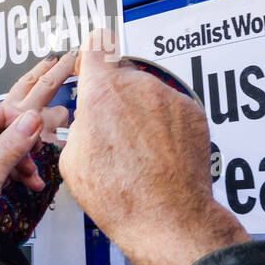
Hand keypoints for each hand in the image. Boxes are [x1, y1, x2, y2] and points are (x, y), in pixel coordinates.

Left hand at [0, 54, 73, 264]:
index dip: (8, 115)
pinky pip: (7, 170)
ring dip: (23, 159)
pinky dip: (21, 174)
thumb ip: (10, 148)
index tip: (29, 126)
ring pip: (5, 150)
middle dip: (19, 138)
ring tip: (34, 173)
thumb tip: (30, 120)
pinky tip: (33, 184)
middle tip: (37, 147)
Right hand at [59, 30, 249, 264]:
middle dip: (115, 95)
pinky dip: (165, 124)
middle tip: (113, 129)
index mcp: (102, 93)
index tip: (91, 59)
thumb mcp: (72, 161)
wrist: (167, 219)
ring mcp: (168, 98)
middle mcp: (138, 87)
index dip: (91, 54)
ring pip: (148, 92)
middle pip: (122, 74)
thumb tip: (85, 119)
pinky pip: (171, 108)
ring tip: (138, 150)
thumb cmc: (120, 197)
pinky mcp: (192, 112)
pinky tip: (158, 153)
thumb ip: (79, 124)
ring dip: (141, 111)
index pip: (95, 46)